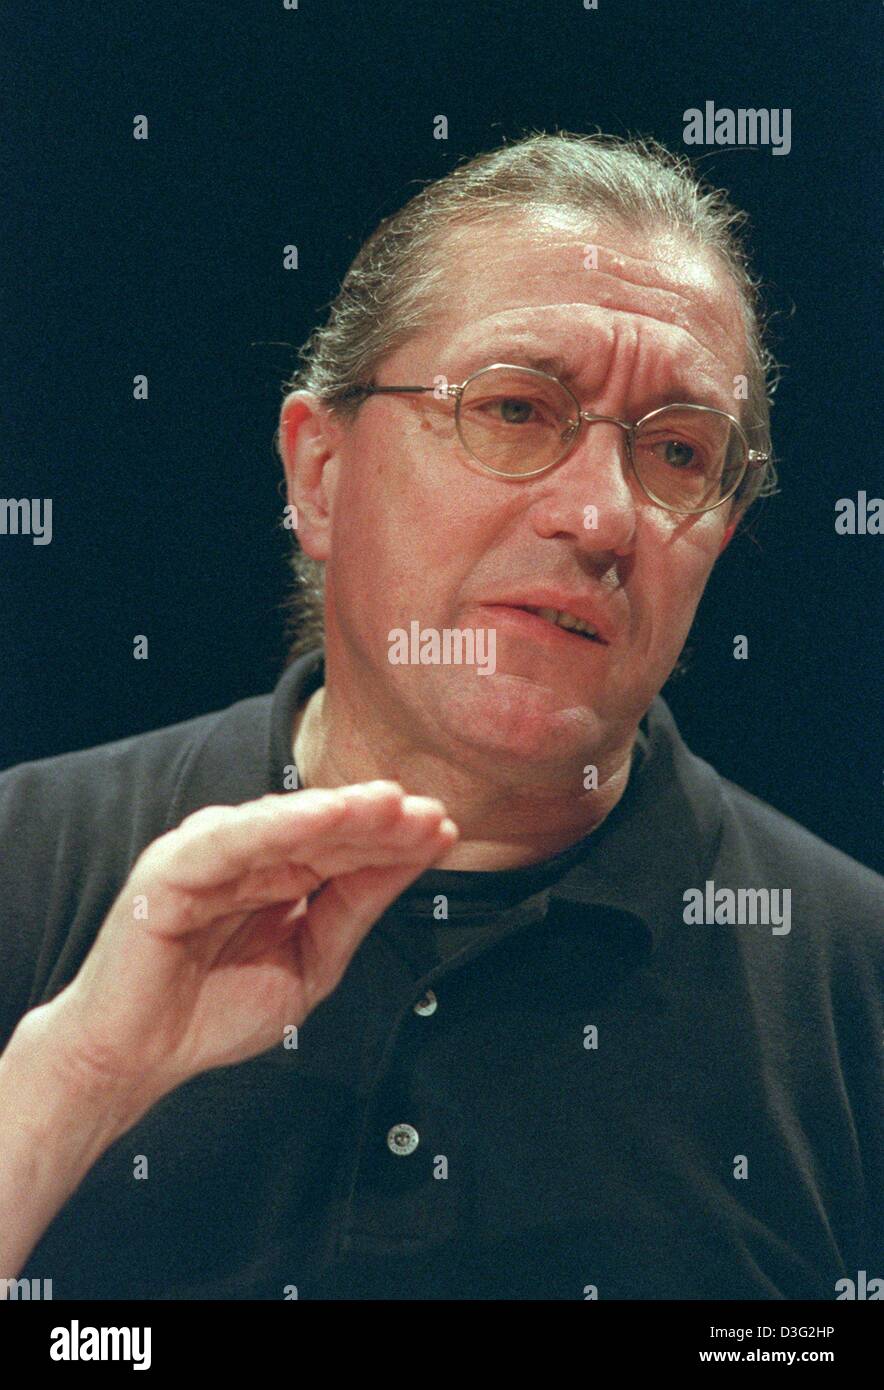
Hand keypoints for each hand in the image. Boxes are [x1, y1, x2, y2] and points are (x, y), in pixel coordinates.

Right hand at [35, 781, 456, 1123]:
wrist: (134, 1058)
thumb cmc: (211, 1011)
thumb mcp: (310, 961)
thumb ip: (352, 910)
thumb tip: (409, 862)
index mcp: (275, 870)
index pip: (343, 846)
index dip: (393, 838)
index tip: (443, 830)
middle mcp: (243, 852)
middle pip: (323, 829)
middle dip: (379, 821)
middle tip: (431, 815)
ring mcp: (207, 854)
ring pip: (286, 824)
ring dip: (341, 812)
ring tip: (392, 805)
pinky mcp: (172, 867)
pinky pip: (234, 840)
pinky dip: (282, 825)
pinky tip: (328, 814)